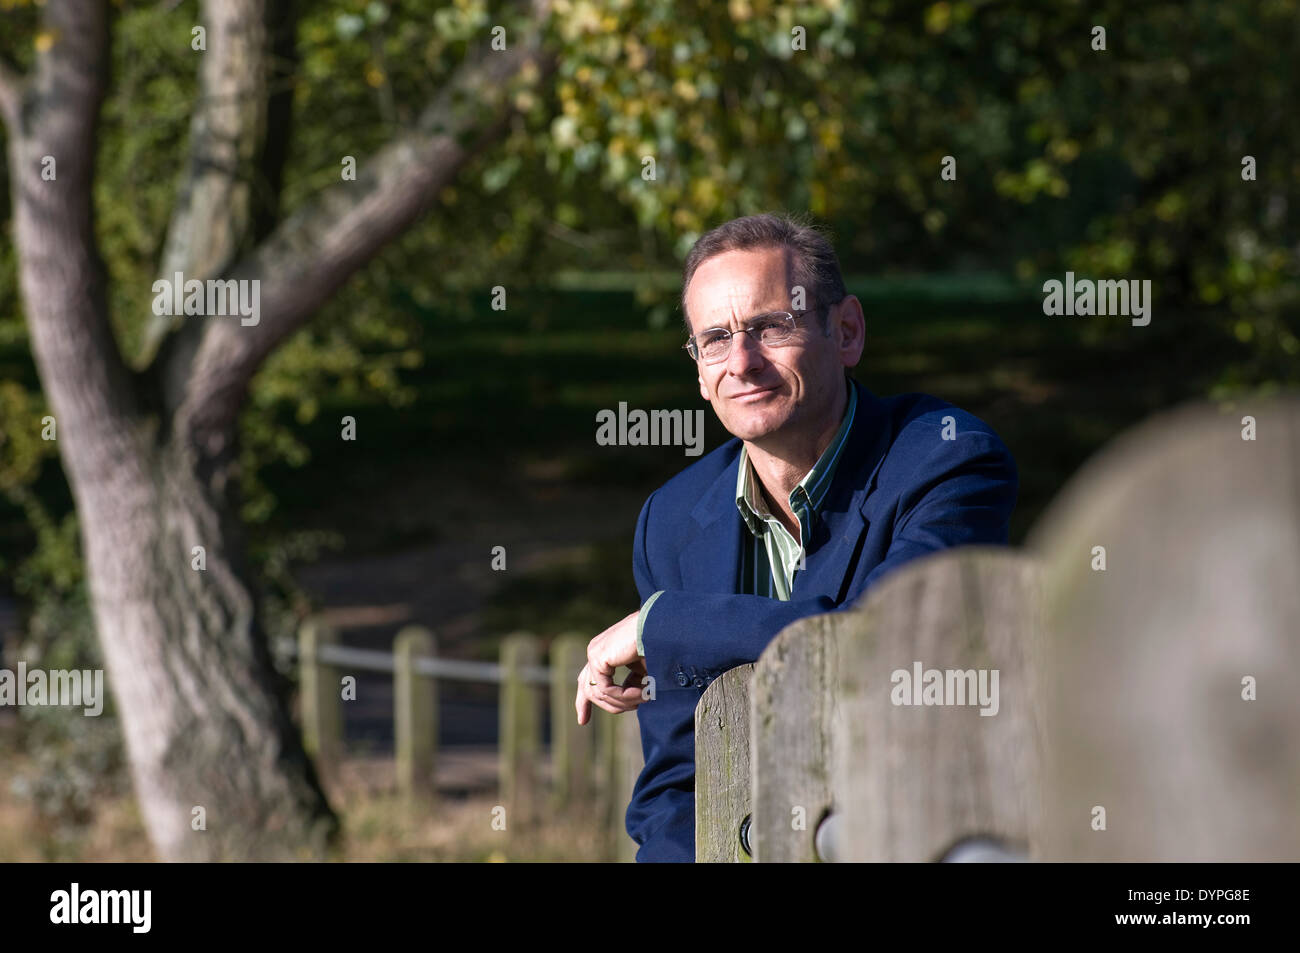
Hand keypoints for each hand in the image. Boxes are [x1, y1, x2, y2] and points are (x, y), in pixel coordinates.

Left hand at [575, 609, 648, 724]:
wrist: (661, 627)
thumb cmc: (657, 646)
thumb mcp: (642, 670)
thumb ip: (630, 684)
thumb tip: (626, 703)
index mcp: (605, 652)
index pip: (588, 679)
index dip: (584, 702)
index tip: (582, 721)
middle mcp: (596, 651)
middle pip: (586, 687)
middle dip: (589, 706)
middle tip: (589, 721)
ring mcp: (595, 653)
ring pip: (598, 693)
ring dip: (623, 703)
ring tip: (643, 700)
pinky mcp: (597, 656)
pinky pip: (606, 689)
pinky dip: (625, 697)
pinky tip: (642, 695)